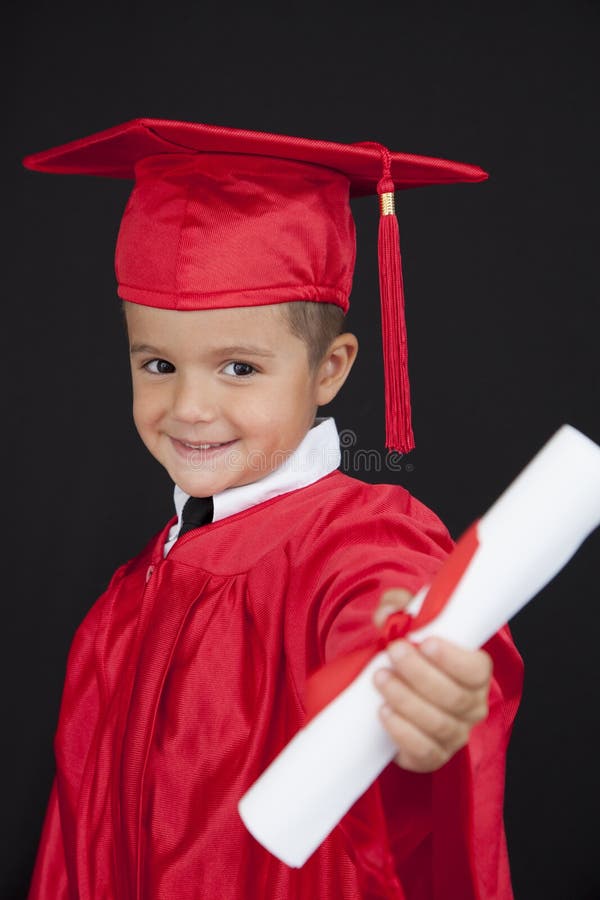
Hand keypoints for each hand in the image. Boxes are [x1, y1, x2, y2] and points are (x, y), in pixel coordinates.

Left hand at [372, 589, 491, 772]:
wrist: (394, 683)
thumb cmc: (409, 648)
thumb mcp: (404, 620)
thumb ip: (397, 608)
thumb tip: (387, 614)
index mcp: (475, 673)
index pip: (477, 669)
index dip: (454, 658)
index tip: (427, 643)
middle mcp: (472, 706)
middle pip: (454, 697)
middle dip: (420, 674)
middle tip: (393, 652)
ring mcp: (454, 733)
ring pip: (438, 724)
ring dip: (406, 700)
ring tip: (381, 679)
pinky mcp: (432, 755)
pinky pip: (424, 752)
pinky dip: (403, 733)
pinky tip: (384, 712)